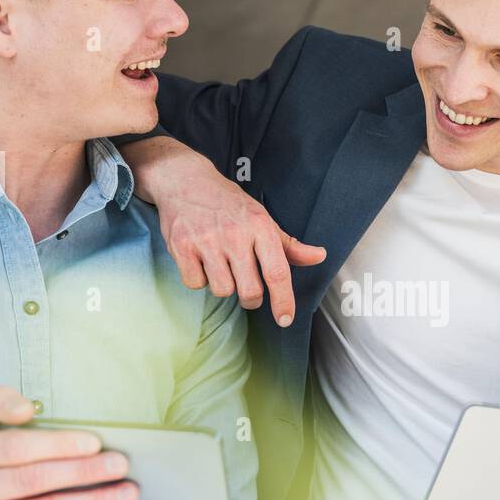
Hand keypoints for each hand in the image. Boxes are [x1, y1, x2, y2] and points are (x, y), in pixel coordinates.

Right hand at [123, 137, 325, 325]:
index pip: (277, 272)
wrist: (185, 180)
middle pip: (250, 291)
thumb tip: (319, 257)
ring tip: (221, 264)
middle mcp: (234, 235)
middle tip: (248, 287)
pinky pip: (195, 284)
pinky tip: (201, 260)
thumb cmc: (229, 203)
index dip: (283, 300)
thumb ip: (289, 245)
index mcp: (259, 227)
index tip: (285, 319)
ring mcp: (205, 241)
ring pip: (223, 291)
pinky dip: (199, 278)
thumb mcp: (262, 218)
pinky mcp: (180, 247)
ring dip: (224, 285)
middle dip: (252, 298)